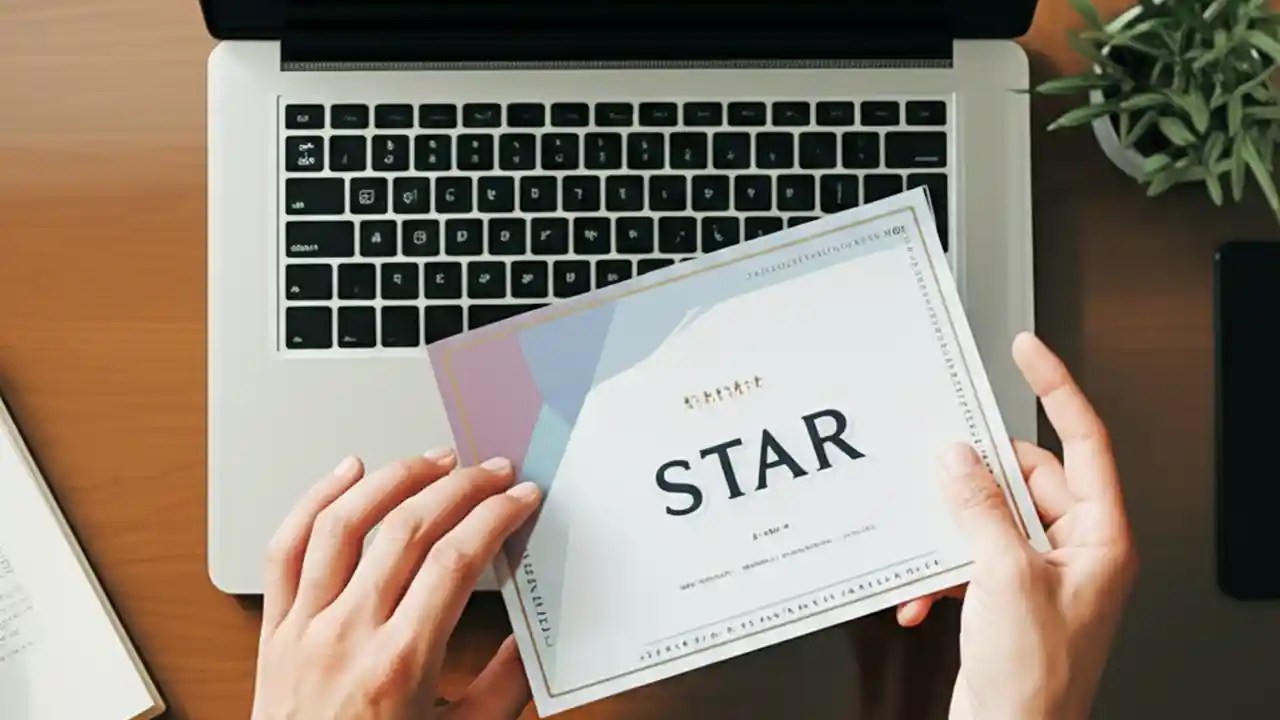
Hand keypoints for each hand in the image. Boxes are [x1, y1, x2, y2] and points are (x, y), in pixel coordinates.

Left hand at [251, 449, 541, 719]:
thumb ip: (502, 687)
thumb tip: (530, 636)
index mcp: (400, 665)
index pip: (456, 561)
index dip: (495, 517)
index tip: (521, 498)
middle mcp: (348, 635)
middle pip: (408, 529)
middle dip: (460, 487)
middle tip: (492, 471)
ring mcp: (305, 626)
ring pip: (345, 523)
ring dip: (394, 478)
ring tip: (433, 460)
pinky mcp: (275, 627)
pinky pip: (286, 547)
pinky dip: (315, 499)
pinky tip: (347, 471)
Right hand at [896, 333, 1137, 719]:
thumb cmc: (1037, 679)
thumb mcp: (1004, 576)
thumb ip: (980, 508)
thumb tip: (959, 459)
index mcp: (1100, 538)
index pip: (1083, 441)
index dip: (1056, 389)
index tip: (1027, 352)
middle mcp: (1074, 551)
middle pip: (1024, 479)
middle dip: (976, 479)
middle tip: (941, 463)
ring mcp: (1038, 574)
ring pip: (988, 517)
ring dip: (950, 530)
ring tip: (929, 540)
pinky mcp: (1004, 596)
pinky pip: (969, 557)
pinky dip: (940, 570)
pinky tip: (923, 594)